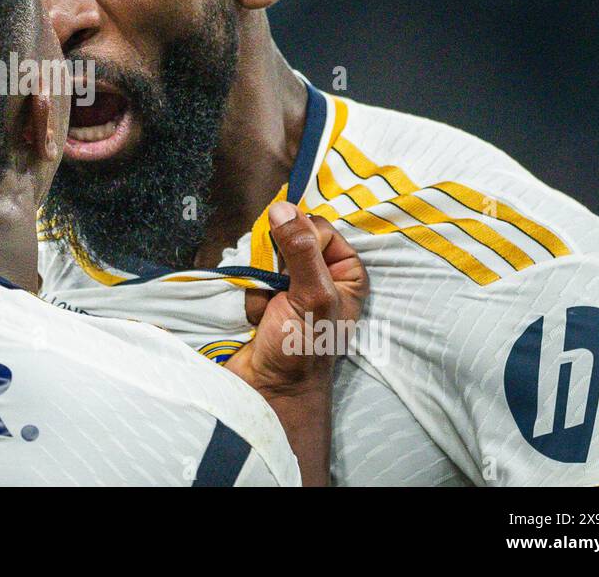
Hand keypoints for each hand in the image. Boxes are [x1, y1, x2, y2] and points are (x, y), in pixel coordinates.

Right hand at [224, 201, 367, 483]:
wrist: (269, 391)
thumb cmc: (303, 349)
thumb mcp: (311, 296)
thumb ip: (300, 251)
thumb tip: (282, 207)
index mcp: (347, 271)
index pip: (319, 227)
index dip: (301, 241)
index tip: (296, 270)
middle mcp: (323, 275)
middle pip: (290, 238)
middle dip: (276, 264)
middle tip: (282, 293)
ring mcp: (294, 287)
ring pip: (266, 257)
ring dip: (261, 282)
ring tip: (269, 312)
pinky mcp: (268, 298)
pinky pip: (252, 277)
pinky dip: (251, 296)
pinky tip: (259, 320)